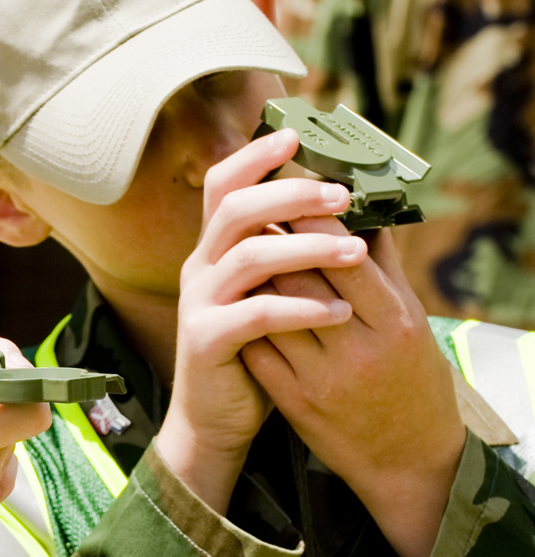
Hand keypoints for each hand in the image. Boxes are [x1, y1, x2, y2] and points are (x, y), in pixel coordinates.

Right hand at [156, 128, 357, 514]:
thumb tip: (349, 213)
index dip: (255, 157)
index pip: (223, 186)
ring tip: (357, 255)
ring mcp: (199, 304)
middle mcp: (200, 268)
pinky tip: (339, 313)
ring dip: (308, 249)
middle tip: (344, 195)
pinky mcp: (206, 342)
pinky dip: (302, 310)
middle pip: (236, 210)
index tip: (297, 134)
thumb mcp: (273, 296)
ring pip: (250, 257)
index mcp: (214, 251)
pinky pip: (257, 315)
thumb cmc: (253, 356)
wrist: (213, 422)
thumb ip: (291, 256)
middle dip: (292, 195)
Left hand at [242, 220, 463, 556]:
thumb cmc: (413, 378)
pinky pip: (258, 350)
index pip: (343, 257)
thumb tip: (359, 210)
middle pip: (299, 279)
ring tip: (244, 250)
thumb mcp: (411, 319)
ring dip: (253, 277)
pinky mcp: (294, 403)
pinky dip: (248, 318)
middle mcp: (357, 350)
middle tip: (256, 212)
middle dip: (274, 241)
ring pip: (271, 312)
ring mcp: (322, 380)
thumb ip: (383, 266)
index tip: (293, 192)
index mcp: (392, 322)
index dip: (311, 221)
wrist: (406, 457)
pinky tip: (242, 300)